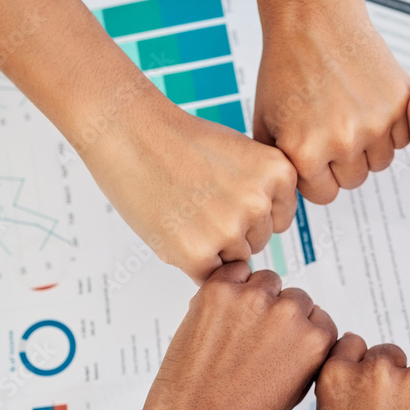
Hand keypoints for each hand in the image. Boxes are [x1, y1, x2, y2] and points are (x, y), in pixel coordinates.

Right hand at [83, 106, 297, 283]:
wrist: (130, 134)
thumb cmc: (180, 140)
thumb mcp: (244, 153)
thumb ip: (263, 190)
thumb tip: (269, 227)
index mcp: (278, 173)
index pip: (279, 220)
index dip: (251, 214)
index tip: (226, 197)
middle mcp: (258, 202)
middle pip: (257, 241)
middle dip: (231, 230)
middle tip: (198, 203)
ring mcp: (228, 229)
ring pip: (233, 261)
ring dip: (212, 248)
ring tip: (185, 213)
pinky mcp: (195, 252)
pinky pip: (207, 276)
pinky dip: (191, 262)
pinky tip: (176, 230)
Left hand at [91, 262, 337, 409]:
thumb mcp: (298, 388)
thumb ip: (309, 352)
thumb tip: (307, 325)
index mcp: (316, 339)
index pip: (319, 317)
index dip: (298, 330)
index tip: (282, 342)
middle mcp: (290, 314)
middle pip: (294, 296)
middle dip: (278, 313)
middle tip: (254, 339)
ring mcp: (254, 299)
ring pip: (266, 280)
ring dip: (255, 296)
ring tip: (235, 329)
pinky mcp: (219, 290)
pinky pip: (233, 271)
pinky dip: (228, 286)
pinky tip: (220, 315)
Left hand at [253, 0, 409, 203]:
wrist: (312, 16)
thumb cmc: (284, 68)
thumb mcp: (265, 123)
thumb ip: (280, 166)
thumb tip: (289, 201)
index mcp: (306, 153)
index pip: (323, 195)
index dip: (316, 174)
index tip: (313, 150)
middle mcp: (342, 142)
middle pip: (353, 181)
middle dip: (342, 161)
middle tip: (331, 127)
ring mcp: (375, 123)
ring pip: (379, 162)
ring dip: (367, 146)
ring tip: (349, 113)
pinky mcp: (399, 102)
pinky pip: (402, 138)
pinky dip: (389, 127)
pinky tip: (368, 103)